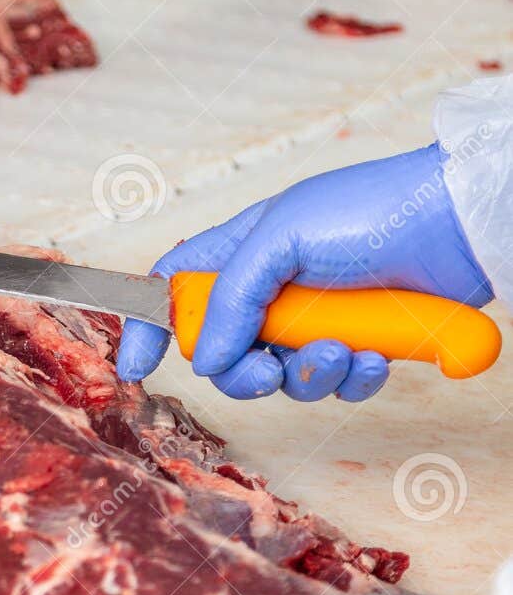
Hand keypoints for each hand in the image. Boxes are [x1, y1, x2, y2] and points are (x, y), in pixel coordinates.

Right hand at [118, 142, 492, 400]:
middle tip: (266, 369)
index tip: (137, 367)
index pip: (176, 288)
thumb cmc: (371, 209)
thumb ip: (232, 298)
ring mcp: (318, 318)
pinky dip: (354, 377)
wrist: (456, 225)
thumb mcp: (282, 237)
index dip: (151, 327)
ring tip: (343, 348)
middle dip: (244, 371)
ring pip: (284, 377)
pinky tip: (376, 356)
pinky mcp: (361, 343)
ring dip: (311, 373)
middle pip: (226, 352)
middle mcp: (275, 288)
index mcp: (243, 249)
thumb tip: (203, 358)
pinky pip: (338, 384)